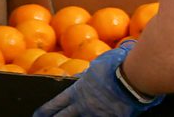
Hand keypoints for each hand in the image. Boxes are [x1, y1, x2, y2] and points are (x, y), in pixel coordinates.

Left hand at [34, 44, 162, 116]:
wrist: (134, 78)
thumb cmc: (118, 65)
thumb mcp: (102, 61)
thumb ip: (95, 67)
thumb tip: (95, 63)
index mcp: (79, 90)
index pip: (57, 102)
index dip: (47, 109)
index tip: (39, 114)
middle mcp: (84, 105)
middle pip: (64, 116)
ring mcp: (97, 114)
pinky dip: (101, 116)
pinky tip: (103, 116)